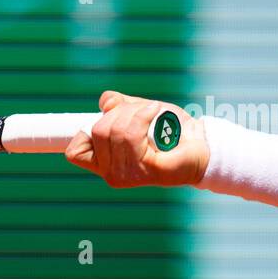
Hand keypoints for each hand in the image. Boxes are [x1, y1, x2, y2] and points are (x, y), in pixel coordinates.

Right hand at [65, 90, 209, 187]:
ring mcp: (128, 176)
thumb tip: (105, 102)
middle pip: (98, 130)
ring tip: (152, 112)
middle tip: (143, 112)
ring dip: (135, 111)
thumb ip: (118, 106)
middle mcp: (112, 175)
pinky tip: (156, 112)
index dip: (85, 131)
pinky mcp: (146, 171)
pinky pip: (132, 133)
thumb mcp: (139, 112)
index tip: (109, 119)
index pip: (75, 152)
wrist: (202, 143)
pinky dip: (143, 114)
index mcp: (105, 164)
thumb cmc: (171, 131)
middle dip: (120, 112)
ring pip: (114, 130)